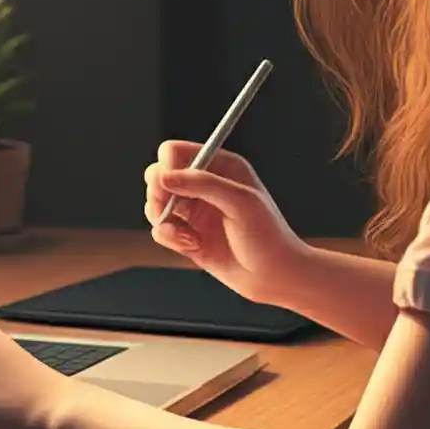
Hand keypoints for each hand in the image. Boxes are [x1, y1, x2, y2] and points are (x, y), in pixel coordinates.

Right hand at [145, 140, 310, 304]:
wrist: (274, 276)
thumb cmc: (267, 235)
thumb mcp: (240, 201)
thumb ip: (202, 184)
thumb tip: (163, 177)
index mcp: (220, 166)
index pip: (175, 152)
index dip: (166, 167)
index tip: (167, 186)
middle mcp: (203, 185)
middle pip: (158, 175)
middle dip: (158, 195)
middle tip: (168, 210)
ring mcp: (194, 210)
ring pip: (154, 203)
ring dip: (163, 220)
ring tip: (186, 237)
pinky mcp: (187, 234)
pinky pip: (161, 229)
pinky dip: (170, 238)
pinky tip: (192, 246)